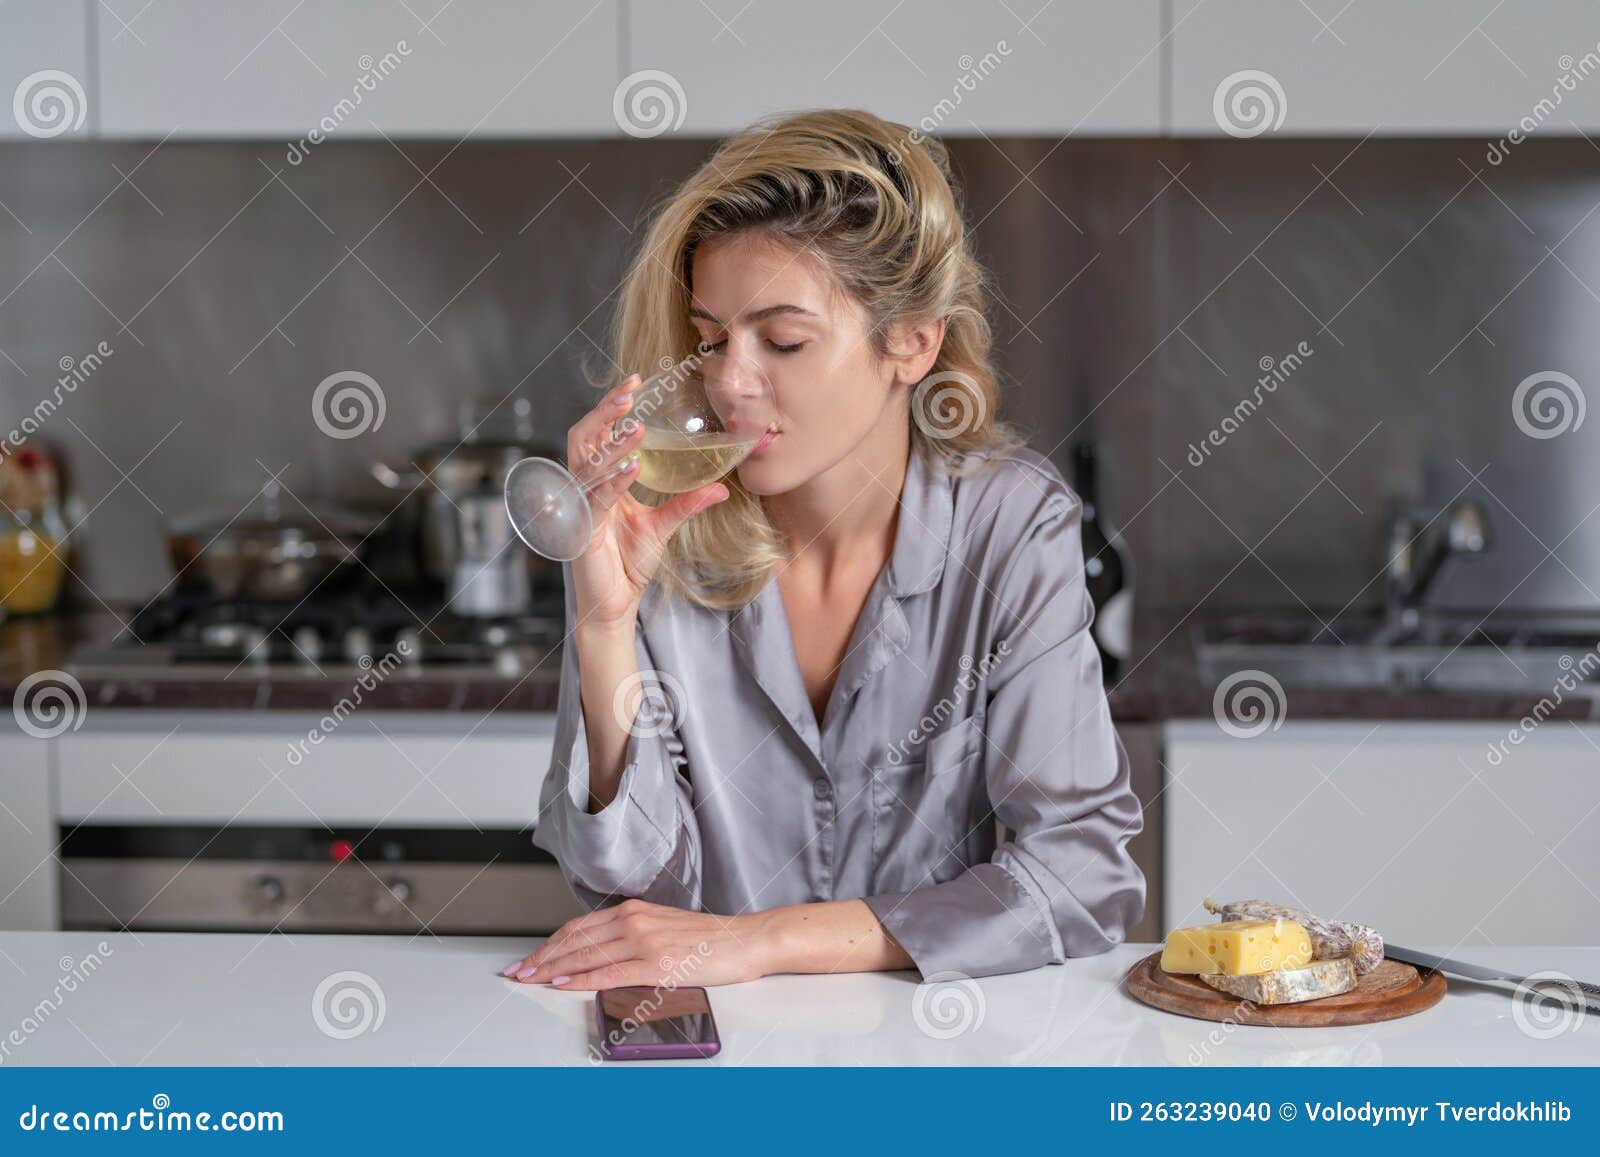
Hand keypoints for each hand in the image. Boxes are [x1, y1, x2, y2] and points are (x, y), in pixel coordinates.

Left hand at [500, 899, 774, 989]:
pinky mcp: (655, 963)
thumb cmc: (711, 939)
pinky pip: (608, 972)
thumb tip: (605, 957)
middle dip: (541, 957)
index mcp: (634, 911)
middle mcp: (634, 920)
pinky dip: (580, 978)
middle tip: (517, 970)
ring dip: (552, 968)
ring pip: (585, 955)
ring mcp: (643, 941)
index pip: (580, 927)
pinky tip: (563, 984)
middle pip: (575, 939)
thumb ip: (634, 937)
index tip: (530, 958)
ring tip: (529, 978)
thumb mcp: (665, 928)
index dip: (550, 944)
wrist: (745, 939)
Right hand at [566, 375, 730, 628]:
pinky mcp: (582, 529)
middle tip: (629, 393)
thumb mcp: (663, 527)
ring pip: (587, 463)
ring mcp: (580, 507)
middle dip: (604, 413)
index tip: (634, 382)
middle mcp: (586, 488)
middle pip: (584, 438)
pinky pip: (595, 498)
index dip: (611, 407)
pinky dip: (613, 481)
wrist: (614, 605)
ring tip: (636, 427)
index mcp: (601, 481)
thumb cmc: (628, 565)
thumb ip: (687, 504)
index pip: (599, 434)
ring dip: (612, 443)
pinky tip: (631, 468)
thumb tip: (722, 488)